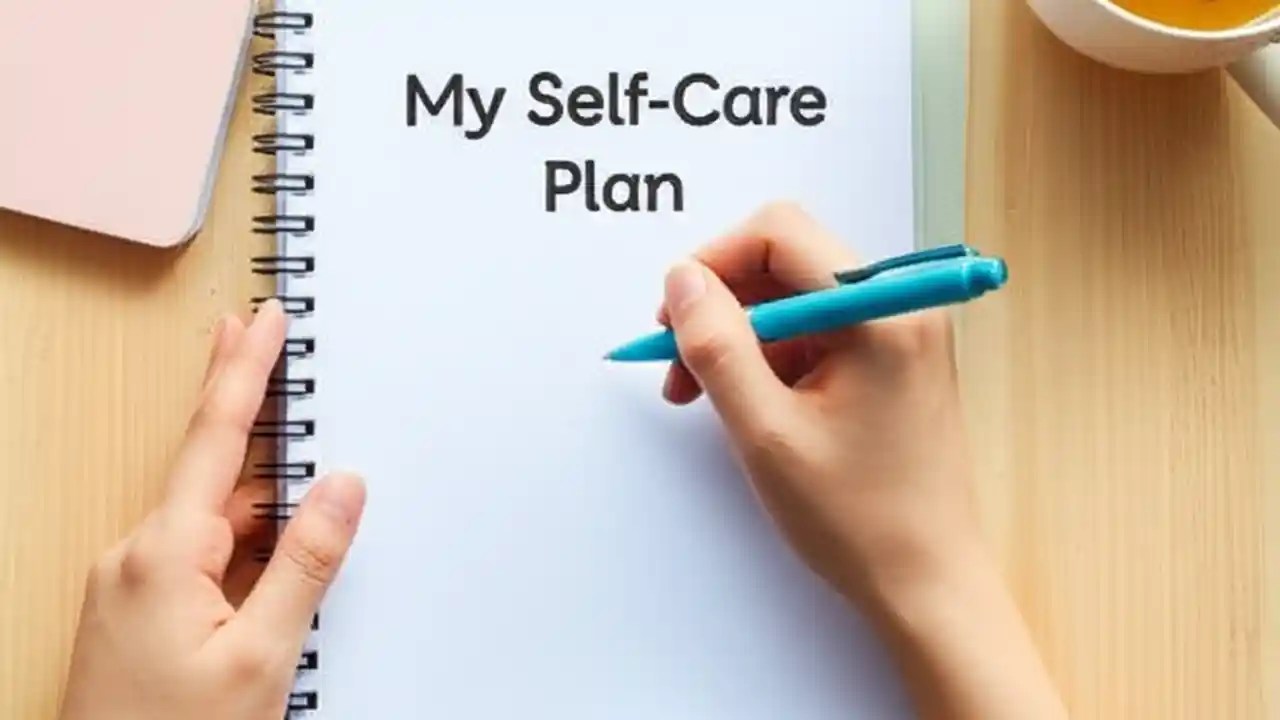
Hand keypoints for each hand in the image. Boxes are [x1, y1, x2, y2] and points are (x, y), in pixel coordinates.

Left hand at [58, 300, 365, 719]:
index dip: (242, 373)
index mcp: (163, 554)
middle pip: (208, 469)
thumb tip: (342, 489)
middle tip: (257, 335)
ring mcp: (131, 583)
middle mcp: (136, 557)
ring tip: (312, 493)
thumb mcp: (261, 654)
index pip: (213, 440)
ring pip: (211, 518)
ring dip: (258, 501)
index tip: (261, 322)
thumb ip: (306, 563)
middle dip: (239, 404)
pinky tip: (276, 556)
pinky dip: (242, 541)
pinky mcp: (135, 608)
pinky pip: (198, 552)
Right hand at [657, 203, 1066, 718]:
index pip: (781, 233)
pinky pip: (817, 333)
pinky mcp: (892, 361)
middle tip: (676, 358)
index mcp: (882, 312)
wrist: (928, 585)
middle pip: (787, 262)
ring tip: (700, 392)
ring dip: (740, 336)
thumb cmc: (863, 520)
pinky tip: (743, 402)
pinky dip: (770, 359)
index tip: (675, 309)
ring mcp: (900, 334)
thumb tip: (682, 282)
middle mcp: (900, 308)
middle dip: (722, 304)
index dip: (714, 260)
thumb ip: (716, 347)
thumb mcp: (766, 432)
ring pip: (795, 300)